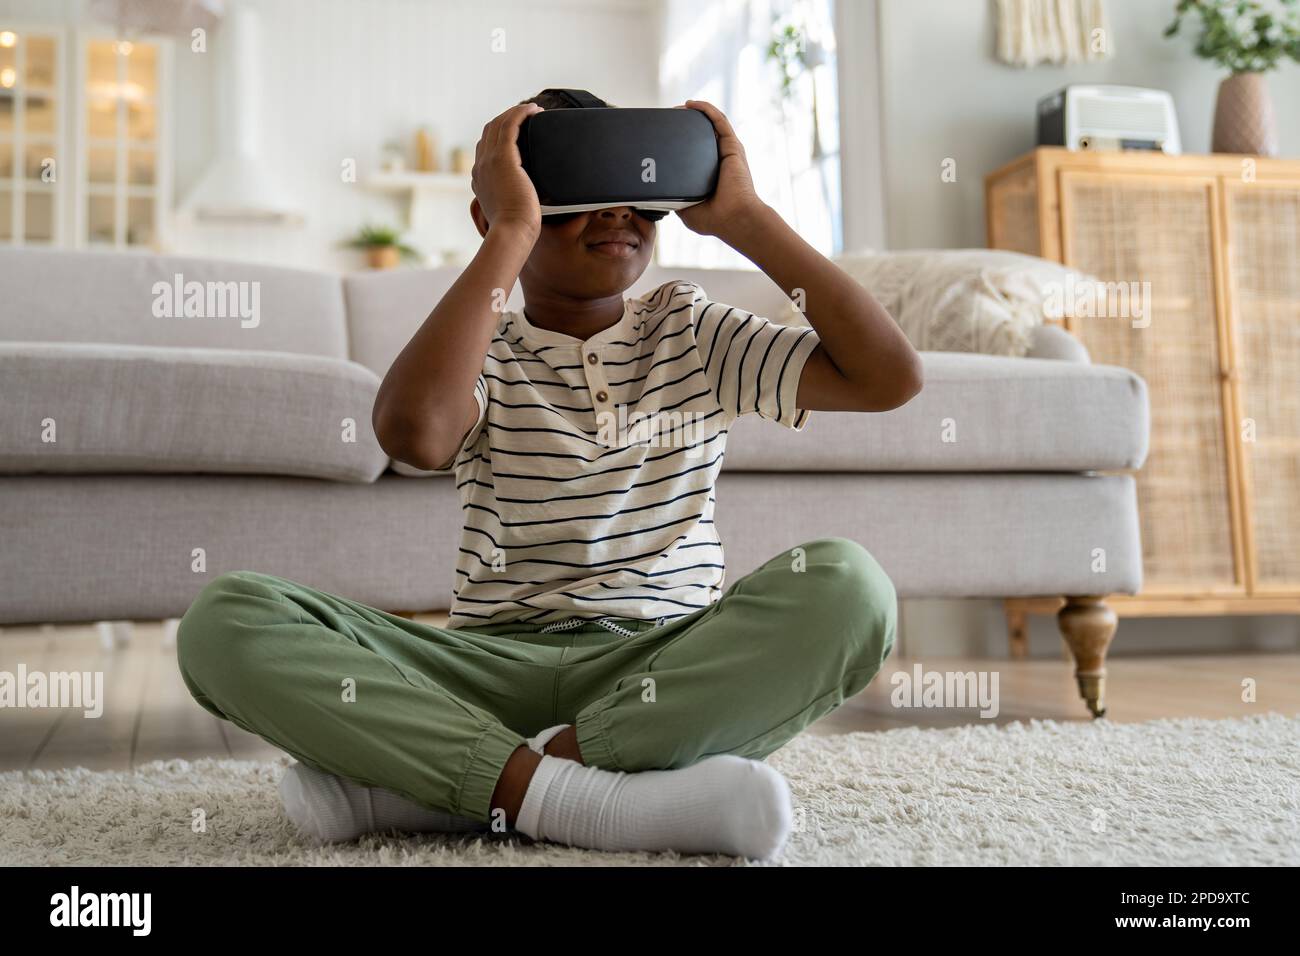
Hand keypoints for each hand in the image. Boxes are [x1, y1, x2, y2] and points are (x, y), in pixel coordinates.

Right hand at [471, 103, 543, 236]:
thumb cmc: (516, 230)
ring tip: (533, 111)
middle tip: (527, 117)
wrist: (511, 233)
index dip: (498, 136)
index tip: (516, 132)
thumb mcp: (511, 213)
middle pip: (489, 132)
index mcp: (480, 180)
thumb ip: (514, 204)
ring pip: (498, 124)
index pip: (485, 149)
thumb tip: (528, 205)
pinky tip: (534, 110)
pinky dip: (521, 113)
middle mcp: (480, 167)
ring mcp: (489, 161)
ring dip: (516, 113)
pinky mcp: (503, 157)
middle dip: (506, 120)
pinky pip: (510, 125)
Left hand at [673, 100, 767, 240]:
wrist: (735, 218)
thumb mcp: (686, 211)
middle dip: (685, 124)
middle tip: (668, 119)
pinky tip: (692, 104)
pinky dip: (706, 109)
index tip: (663, 138)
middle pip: (701, 135)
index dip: (679, 143)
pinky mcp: (732, 147)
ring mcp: (726, 152)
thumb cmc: (716, 219)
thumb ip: (675, 200)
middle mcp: (718, 160)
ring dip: (695, 113)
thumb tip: (657, 193)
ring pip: (711, 124)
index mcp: (707, 174)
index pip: (692, 152)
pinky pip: (719, 121)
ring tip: (678, 108)